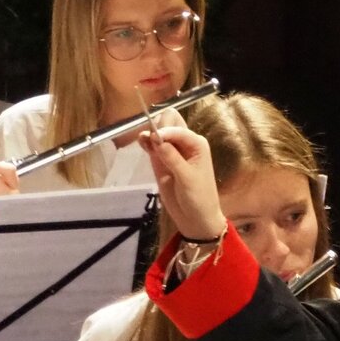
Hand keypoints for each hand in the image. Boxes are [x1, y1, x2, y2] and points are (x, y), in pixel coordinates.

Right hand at [136, 122, 225, 240]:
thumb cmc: (198, 198)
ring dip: (150, 133)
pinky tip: (141, 143)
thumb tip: (156, 138)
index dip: (164, 131)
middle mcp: (184, 143)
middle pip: (169, 122)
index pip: (177, 128)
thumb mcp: (187, 178)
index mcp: (196, 143)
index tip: (152, 139)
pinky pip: (152, 146)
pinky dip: (146, 142)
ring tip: (143, 141)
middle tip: (150, 139)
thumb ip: (172, 158)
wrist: (196, 218)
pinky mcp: (161, 161)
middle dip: (157, 126)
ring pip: (159, 132)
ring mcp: (172, 151)